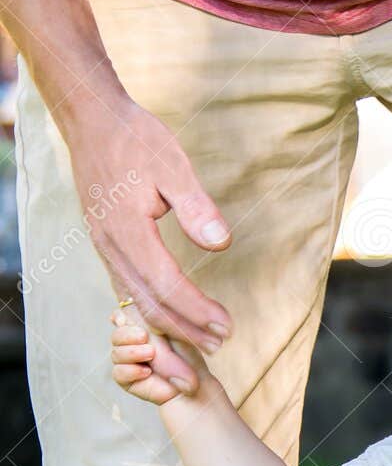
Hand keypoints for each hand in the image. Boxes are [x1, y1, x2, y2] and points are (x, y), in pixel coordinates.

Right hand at [68, 92, 233, 392]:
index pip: (167, 284)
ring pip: (136, 302)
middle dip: (187, 331)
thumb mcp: (172, 164)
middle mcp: (111, 247)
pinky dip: (151, 312)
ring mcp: (104, 249)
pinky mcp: (106, 246)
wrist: (91, 120)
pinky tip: (172, 321)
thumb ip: (196, 207)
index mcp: (128, 230)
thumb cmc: (135, 138)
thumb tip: (221, 244)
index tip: (226, 326)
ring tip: (202, 342)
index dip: (197, 311)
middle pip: (150, 304)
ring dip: (170, 327)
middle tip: (220, 346)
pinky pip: (127, 290)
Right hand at [110, 312, 212, 405]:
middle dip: (127, 335)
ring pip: (116, 353)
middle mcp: (131, 345)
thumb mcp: (168, 335)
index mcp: (140, 328)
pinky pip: (118, 373)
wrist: (195, 385)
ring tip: (151, 354)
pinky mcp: (128, 380)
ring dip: (132, 352)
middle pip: (116, 335)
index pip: (120, 318)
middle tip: (144, 336)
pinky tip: (146, 371)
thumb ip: (145, 324)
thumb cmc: (187, 357)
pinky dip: (131, 371)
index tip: (123, 318)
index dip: (119, 317)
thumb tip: (116, 318)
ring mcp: (128, 363)